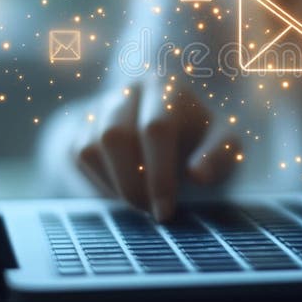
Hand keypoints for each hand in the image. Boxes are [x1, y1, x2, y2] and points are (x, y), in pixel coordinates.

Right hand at [73, 83, 239, 220]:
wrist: (155, 123)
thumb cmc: (196, 134)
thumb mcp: (220, 139)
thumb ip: (219, 155)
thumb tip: (198, 175)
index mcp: (165, 88)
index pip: (155, 128)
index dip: (158, 174)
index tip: (165, 210)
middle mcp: (129, 91)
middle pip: (116, 136)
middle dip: (133, 183)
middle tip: (153, 213)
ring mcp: (101, 106)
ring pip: (92, 147)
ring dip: (117, 184)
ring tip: (142, 203)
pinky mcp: (81, 125)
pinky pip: (81, 157)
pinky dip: (102, 183)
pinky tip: (125, 192)